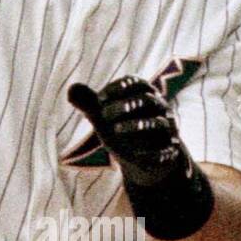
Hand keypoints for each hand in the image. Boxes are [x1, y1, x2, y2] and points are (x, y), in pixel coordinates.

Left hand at [67, 76, 188, 187]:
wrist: (145, 158)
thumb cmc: (123, 129)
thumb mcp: (104, 117)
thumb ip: (89, 103)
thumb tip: (71, 89)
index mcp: (145, 96)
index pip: (137, 83)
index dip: (119, 87)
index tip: (100, 99)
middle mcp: (159, 110)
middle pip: (147, 99)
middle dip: (125, 104)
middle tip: (104, 114)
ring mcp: (166, 131)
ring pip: (157, 123)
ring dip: (136, 125)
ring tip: (116, 130)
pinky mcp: (169, 152)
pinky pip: (164, 152)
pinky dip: (149, 153)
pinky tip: (134, 155)